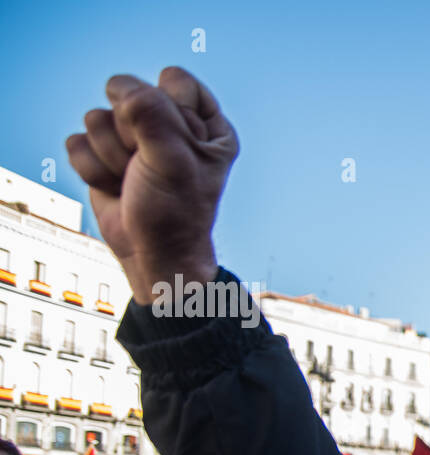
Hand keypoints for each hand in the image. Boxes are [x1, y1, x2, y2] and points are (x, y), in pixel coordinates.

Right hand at [65, 66, 237, 303]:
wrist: (152, 254)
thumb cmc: (175, 211)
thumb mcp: (174, 160)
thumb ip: (152, 114)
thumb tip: (120, 86)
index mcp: (206, 123)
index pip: (174, 81)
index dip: (167, 110)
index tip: (176, 147)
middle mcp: (170, 125)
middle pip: (128, 93)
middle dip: (133, 135)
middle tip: (150, 169)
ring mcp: (134, 138)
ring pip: (96, 117)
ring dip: (111, 155)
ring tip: (133, 179)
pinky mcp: (103, 153)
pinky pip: (77, 141)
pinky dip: (92, 169)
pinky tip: (115, 187)